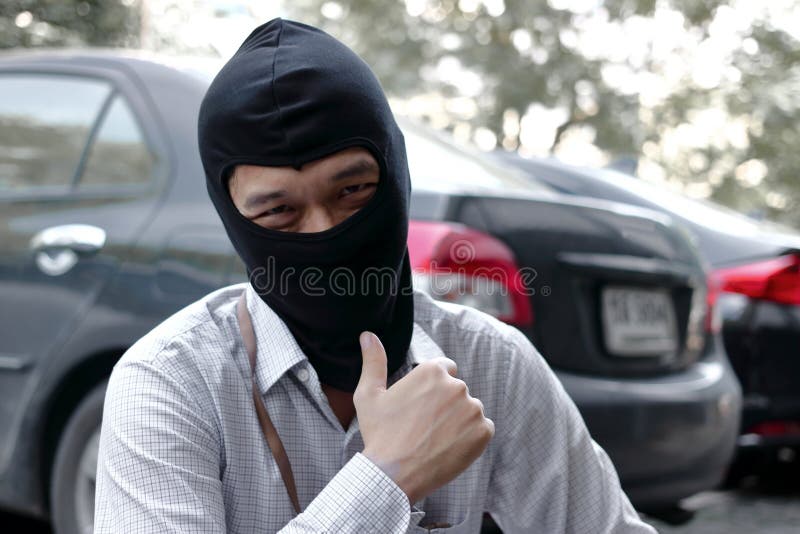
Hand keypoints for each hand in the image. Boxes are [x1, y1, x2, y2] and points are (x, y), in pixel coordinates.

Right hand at [354, 331, 494, 503]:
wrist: (393, 475)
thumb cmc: (379, 434)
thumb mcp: (369, 395)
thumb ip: (373, 361)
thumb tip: (368, 335)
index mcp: (432, 371)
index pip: (445, 369)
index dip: (432, 389)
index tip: (420, 407)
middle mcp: (456, 385)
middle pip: (457, 391)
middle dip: (445, 406)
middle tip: (424, 427)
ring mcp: (472, 409)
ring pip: (470, 410)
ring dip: (459, 422)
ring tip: (435, 440)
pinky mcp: (483, 432)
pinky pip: (483, 429)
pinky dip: (471, 439)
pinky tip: (449, 448)